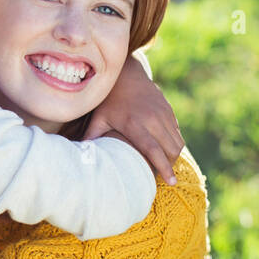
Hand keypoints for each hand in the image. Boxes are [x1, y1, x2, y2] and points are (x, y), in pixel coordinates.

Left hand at [85, 56, 182, 184]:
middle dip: (170, 166)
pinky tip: (164, 149)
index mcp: (134, 124)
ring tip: (164, 165)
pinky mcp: (168, 110)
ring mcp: (163, 114)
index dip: (163, 167)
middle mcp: (152, 119)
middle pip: (170, 149)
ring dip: (173, 156)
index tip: (172, 182)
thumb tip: (80, 158)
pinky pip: (177, 132)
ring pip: (178, 142)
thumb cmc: (109, 101)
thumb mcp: (99, 118)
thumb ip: (92, 138)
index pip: (153, 149)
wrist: (126, 76)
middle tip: (164, 177)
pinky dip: (174, 143)